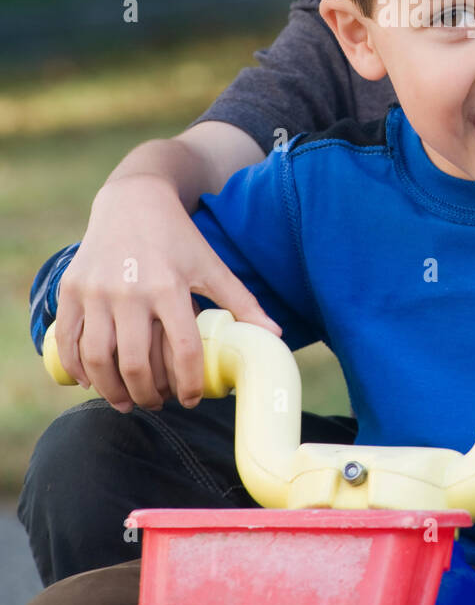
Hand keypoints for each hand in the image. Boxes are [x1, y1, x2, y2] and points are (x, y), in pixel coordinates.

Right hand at [53, 175, 281, 412]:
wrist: (133, 200)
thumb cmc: (178, 238)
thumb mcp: (211, 265)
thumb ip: (241, 301)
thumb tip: (275, 335)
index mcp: (169, 286)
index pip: (182, 351)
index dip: (188, 384)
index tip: (191, 399)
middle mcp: (130, 291)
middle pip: (135, 364)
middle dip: (148, 396)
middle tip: (157, 404)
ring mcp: (96, 291)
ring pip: (98, 359)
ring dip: (111, 390)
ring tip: (126, 402)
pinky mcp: (71, 289)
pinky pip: (68, 340)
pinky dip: (77, 368)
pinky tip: (91, 381)